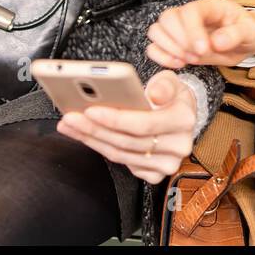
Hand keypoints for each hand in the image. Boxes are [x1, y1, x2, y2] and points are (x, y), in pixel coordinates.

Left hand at [56, 69, 196, 183]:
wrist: (180, 115)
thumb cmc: (169, 96)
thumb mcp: (170, 81)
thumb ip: (164, 84)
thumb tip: (155, 94)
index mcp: (184, 120)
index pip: (144, 124)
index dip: (115, 119)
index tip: (90, 110)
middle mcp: (178, 146)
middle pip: (127, 141)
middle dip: (95, 129)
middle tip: (71, 117)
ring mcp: (167, 163)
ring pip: (121, 154)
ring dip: (91, 139)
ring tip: (71, 125)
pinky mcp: (155, 174)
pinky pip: (122, 163)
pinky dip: (100, 148)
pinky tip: (85, 136)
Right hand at [147, 0, 254, 67]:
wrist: (244, 39)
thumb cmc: (248, 32)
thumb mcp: (251, 31)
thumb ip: (236, 35)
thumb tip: (217, 42)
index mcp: (210, 6)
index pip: (190, 12)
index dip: (191, 31)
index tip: (203, 50)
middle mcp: (190, 13)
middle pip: (167, 17)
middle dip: (179, 41)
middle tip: (197, 56)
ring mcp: (179, 27)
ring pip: (157, 30)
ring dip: (168, 48)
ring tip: (188, 60)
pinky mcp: (174, 42)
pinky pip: (154, 46)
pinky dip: (160, 56)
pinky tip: (178, 63)